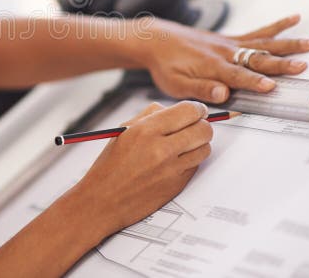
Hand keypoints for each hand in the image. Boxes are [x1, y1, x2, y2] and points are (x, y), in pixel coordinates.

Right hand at [71, 101, 211, 236]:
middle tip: (196, 126)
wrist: (103, 200)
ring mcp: (171, 169)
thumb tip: (171, 109)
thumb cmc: (110, 165)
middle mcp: (161, 149)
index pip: (188, 111)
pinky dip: (191, 160)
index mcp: (146, 130)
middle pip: (203, 129)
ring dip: (200, 144)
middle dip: (202, 125)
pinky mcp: (177, 185)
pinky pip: (196, 166)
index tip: (197, 111)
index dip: (197, 109)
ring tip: (187, 144)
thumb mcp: (123, 131)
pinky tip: (177, 159)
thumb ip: (149, 116)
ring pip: (205, 148)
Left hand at [129, 14, 308, 102]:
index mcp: (212, 66)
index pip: (237, 76)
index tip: (271, 87)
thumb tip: (223, 94)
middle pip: (257, 59)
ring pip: (263, 43)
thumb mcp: (176, 84)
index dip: (254, 82)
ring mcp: (229, 43)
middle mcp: (224, 52)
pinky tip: (294, 20)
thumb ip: (200, 89)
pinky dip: (276, 26)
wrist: (156, 40)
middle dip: (280, 64)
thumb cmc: (166, 65)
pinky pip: (257, 32)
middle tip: (302, 66)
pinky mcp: (230, 39)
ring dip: (287, 44)